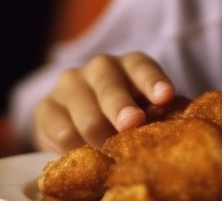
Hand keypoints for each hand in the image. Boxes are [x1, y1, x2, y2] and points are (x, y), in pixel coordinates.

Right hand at [33, 52, 174, 151]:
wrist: (79, 124)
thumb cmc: (125, 120)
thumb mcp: (145, 114)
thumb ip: (157, 119)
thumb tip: (175, 136)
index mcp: (131, 65)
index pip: (142, 67)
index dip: (153, 81)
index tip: (165, 97)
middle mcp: (100, 68)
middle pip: (110, 87)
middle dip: (121, 107)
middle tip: (131, 124)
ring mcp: (70, 84)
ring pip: (85, 112)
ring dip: (99, 136)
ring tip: (108, 155)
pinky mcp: (46, 106)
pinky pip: (61, 131)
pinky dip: (75, 148)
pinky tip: (83, 156)